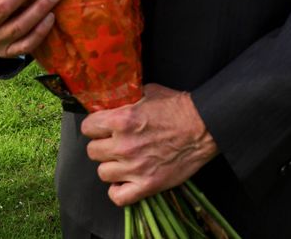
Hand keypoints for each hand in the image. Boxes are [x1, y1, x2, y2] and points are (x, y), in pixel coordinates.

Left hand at [81, 83, 217, 205]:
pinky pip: (118, 197)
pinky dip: (118, 190)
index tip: (100, 127)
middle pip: (92, 151)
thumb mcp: (148, 92)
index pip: (88, 128)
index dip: (94, 126)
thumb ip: (127, 99)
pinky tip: (124, 180)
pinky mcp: (147, 185)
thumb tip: (113, 101)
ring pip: (102, 173)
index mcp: (122, 120)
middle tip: (113, 142)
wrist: (203, 127)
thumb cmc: (178, 108)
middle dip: (101, 145)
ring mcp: (135, 168)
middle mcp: (124, 145)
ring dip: (110, 166)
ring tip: (121, 160)